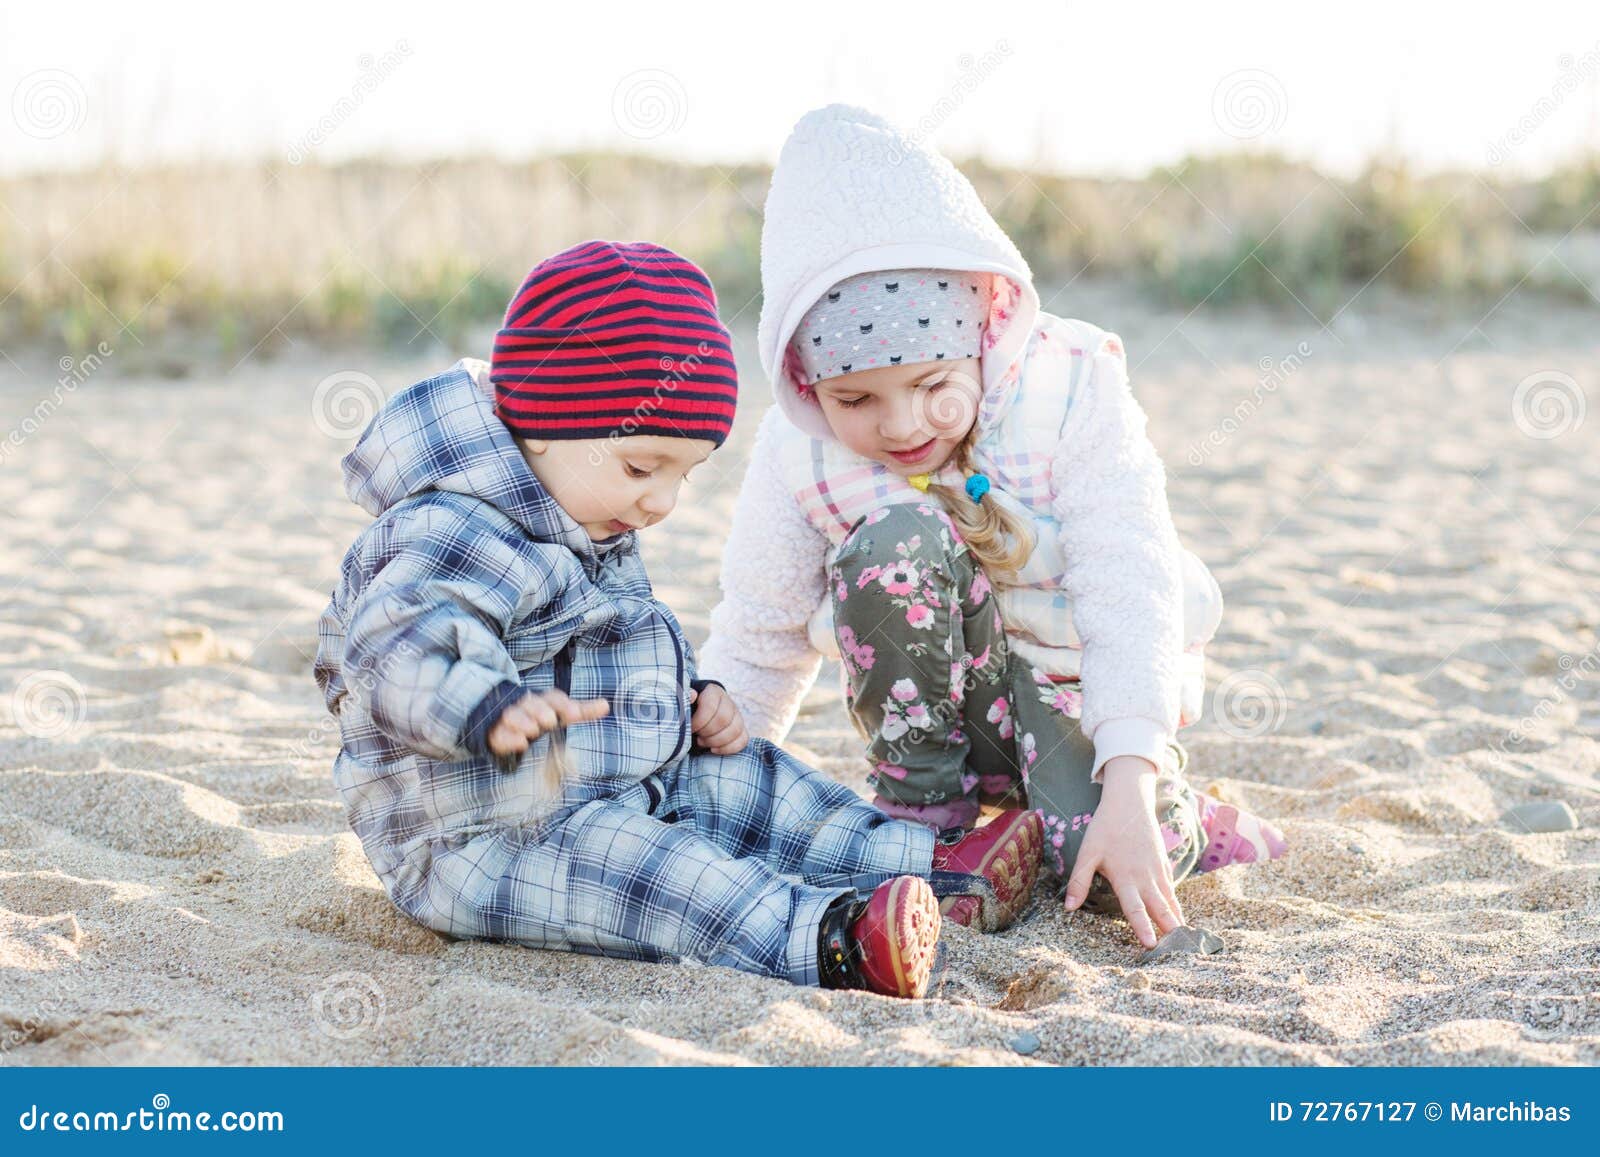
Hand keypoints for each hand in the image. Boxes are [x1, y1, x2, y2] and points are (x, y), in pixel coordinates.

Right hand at [487, 689, 608, 757]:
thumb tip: (606, 705)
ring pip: (513, 715)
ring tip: (532, 730)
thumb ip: (582, 710)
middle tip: (550, 720)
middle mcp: (525, 706)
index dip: (564, 705)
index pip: (553, 698)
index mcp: (543, 700)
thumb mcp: (561, 712)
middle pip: (532, 704)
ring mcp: (509, 718)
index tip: (575, 714)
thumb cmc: (540, 714)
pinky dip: (509, 738)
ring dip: (522, 721)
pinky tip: (519, 743)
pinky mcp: (496, 732)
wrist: (504, 718)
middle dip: (540, 711)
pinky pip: (500, 733)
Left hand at [689, 683, 747, 754]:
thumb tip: (692, 695)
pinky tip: (714, 749)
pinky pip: (743, 740)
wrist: (695, 714)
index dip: (700, 720)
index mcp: (713, 692)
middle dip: (708, 732)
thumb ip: (684, 698)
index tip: (691, 728)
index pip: (711, 706)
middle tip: (697, 736)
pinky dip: (728, 748)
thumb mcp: (682, 702)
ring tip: (702, 742)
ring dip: (716, 741)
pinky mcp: (741, 729)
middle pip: (724, 719)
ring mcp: (737, 716)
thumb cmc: (687, 709)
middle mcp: (728, 702)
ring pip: (735, 730)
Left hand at [1062, 755, 1185, 948]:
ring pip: (1169, 900)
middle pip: (1159, 908)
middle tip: (1179, 950)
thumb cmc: (1105, 828)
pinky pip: (1171, 888)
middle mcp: (1144, 877)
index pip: (1134, 908)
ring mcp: (1157, 870)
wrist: (1129, 803)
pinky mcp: (1163, 864)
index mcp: (1125, 877)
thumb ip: (1079, 881)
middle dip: (1169, 929)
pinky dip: (1176, 903)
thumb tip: (1068, 908)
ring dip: (1176, 919)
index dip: (1142, 927)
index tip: (1151, 945)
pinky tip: (1180, 916)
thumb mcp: (1087, 853)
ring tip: (1185, 938)